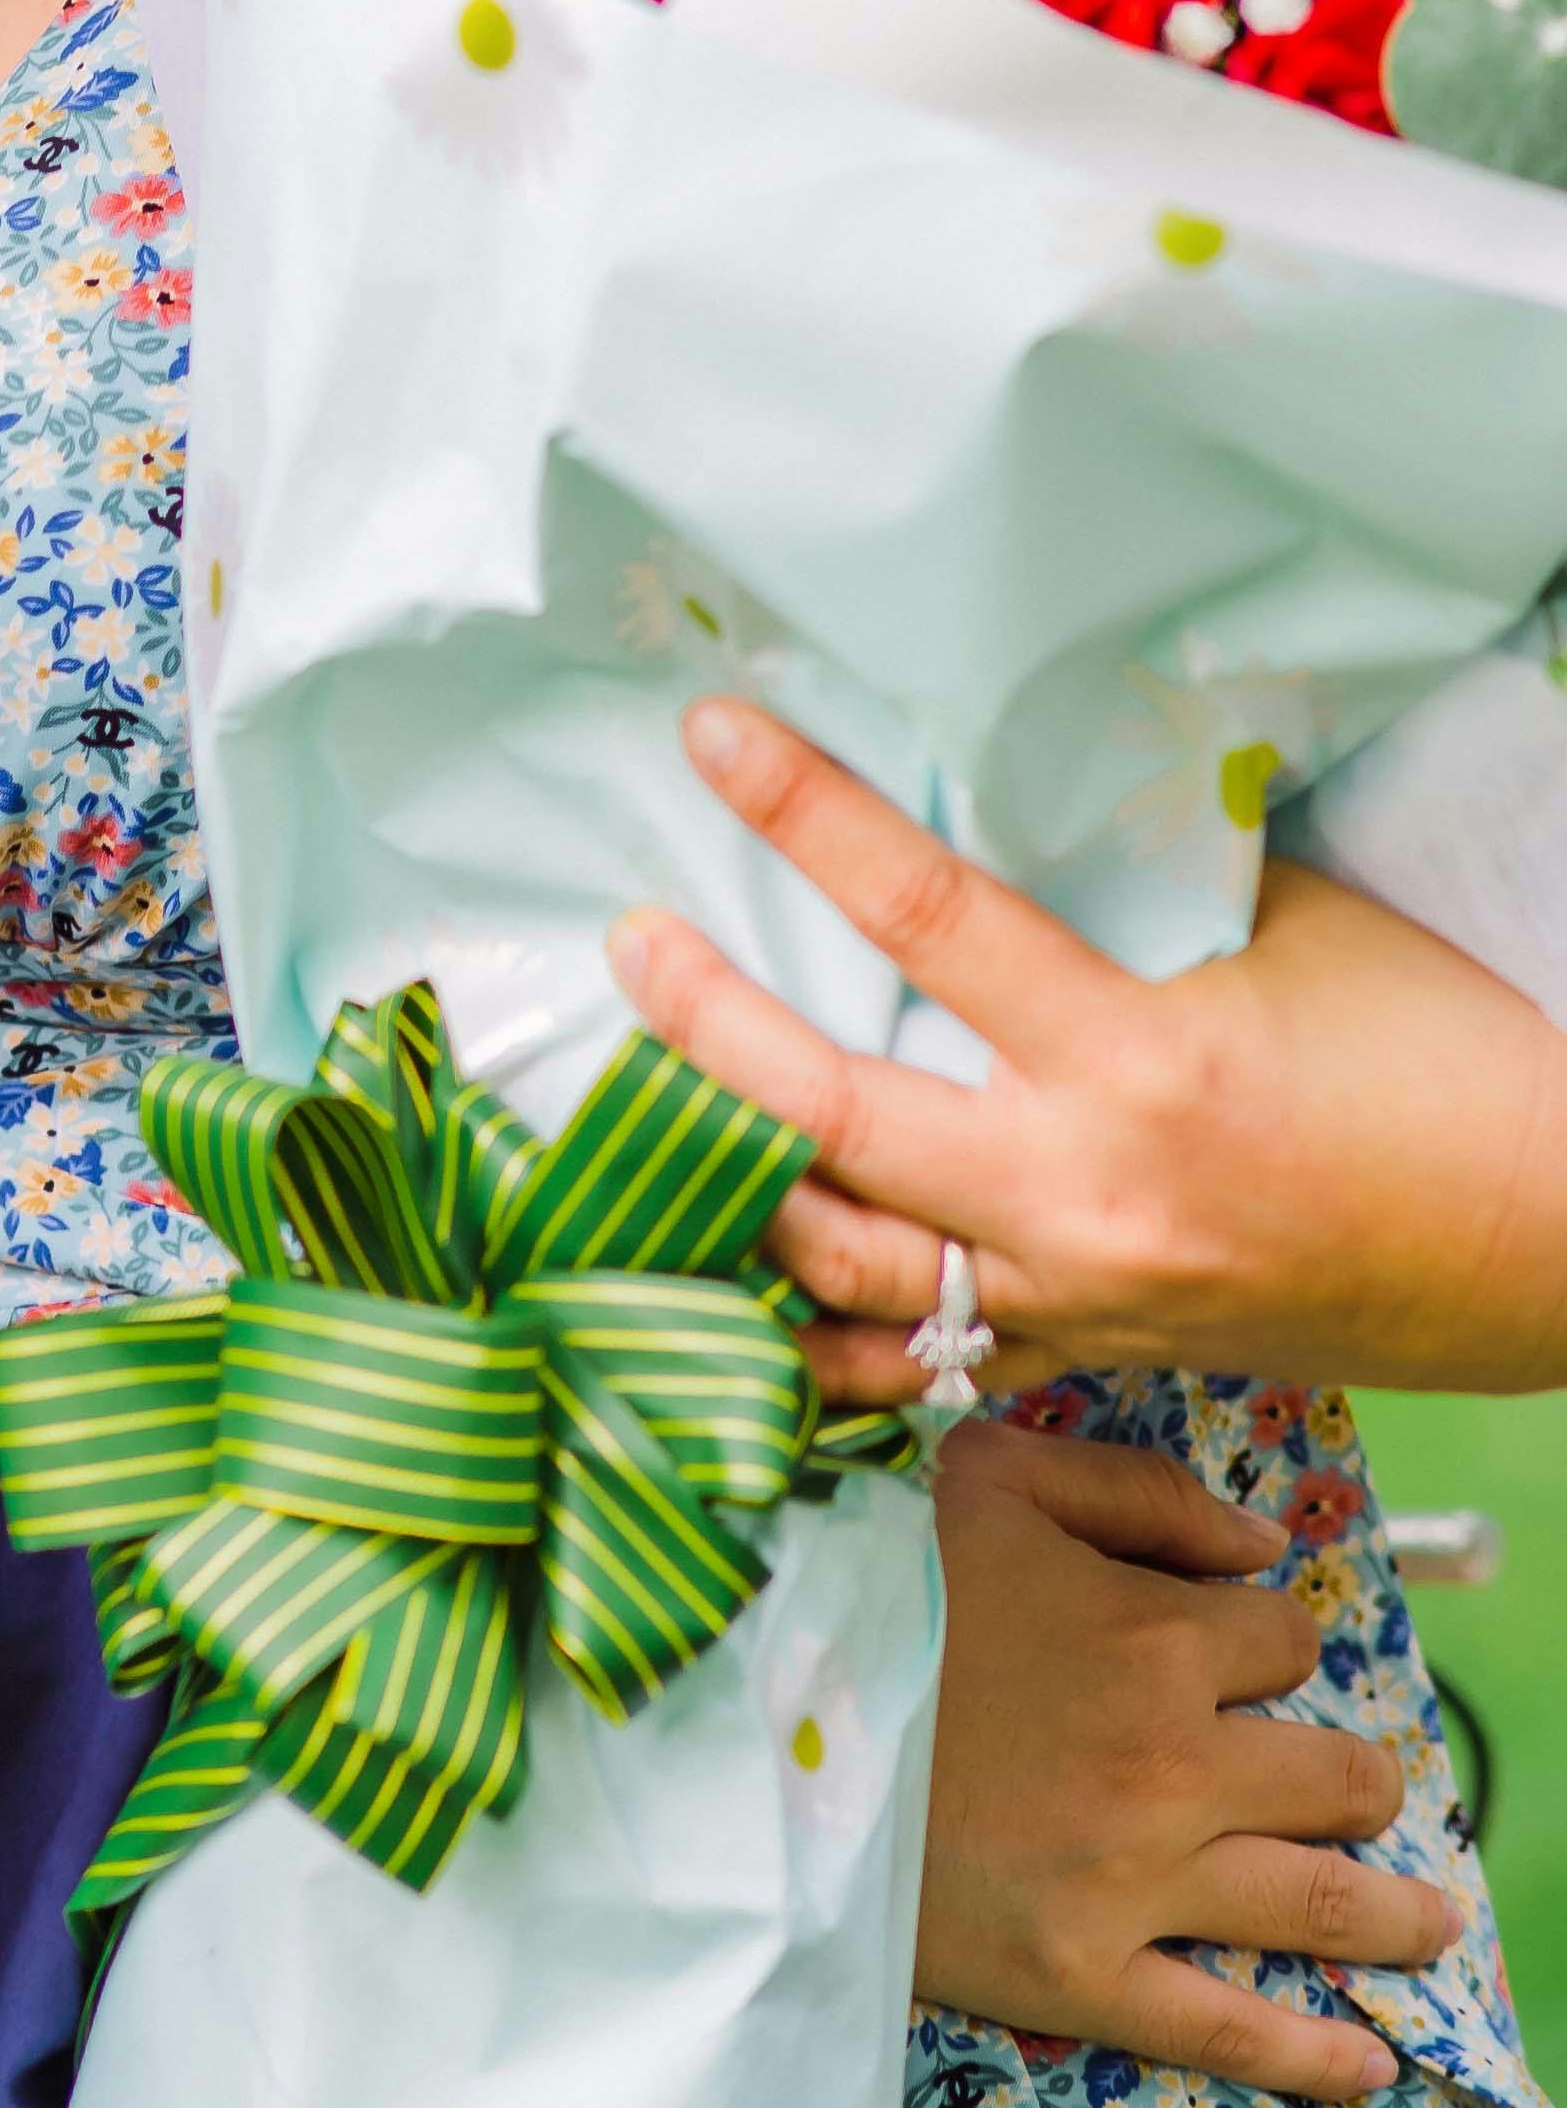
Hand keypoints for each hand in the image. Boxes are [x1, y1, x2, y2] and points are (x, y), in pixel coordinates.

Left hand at [608, 693, 1566, 1406]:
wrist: (1558, 1247)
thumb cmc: (1446, 1064)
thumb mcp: (1294, 931)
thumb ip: (1138, 876)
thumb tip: (1010, 790)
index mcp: (1140, 1065)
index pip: (926, 916)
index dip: (807, 814)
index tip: (711, 737)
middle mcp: (1085, 1200)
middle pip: (830, 1125)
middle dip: (707, 1034)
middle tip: (633, 946)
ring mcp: (1080, 1302)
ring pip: (843, 1278)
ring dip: (731, 1203)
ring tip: (647, 1123)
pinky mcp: (1094, 1363)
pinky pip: (916, 1369)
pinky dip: (821, 1336)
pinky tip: (745, 1284)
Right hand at [918, 1417, 1454, 2101]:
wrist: (739, 1708)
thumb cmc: (857, 1577)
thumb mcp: (990, 1479)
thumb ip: (1138, 1493)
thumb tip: (1260, 1544)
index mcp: (1158, 1635)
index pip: (1283, 1639)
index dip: (1262, 1646)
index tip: (1228, 1663)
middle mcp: (1175, 1760)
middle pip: (1338, 1776)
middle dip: (1352, 1779)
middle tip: (1343, 1793)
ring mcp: (1136, 1878)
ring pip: (1321, 1901)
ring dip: (1393, 1915)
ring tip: (1427, 1927)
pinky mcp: (1080, 1973)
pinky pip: (1229, 2030)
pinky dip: (1314, 2054)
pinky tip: (1368, 2063)